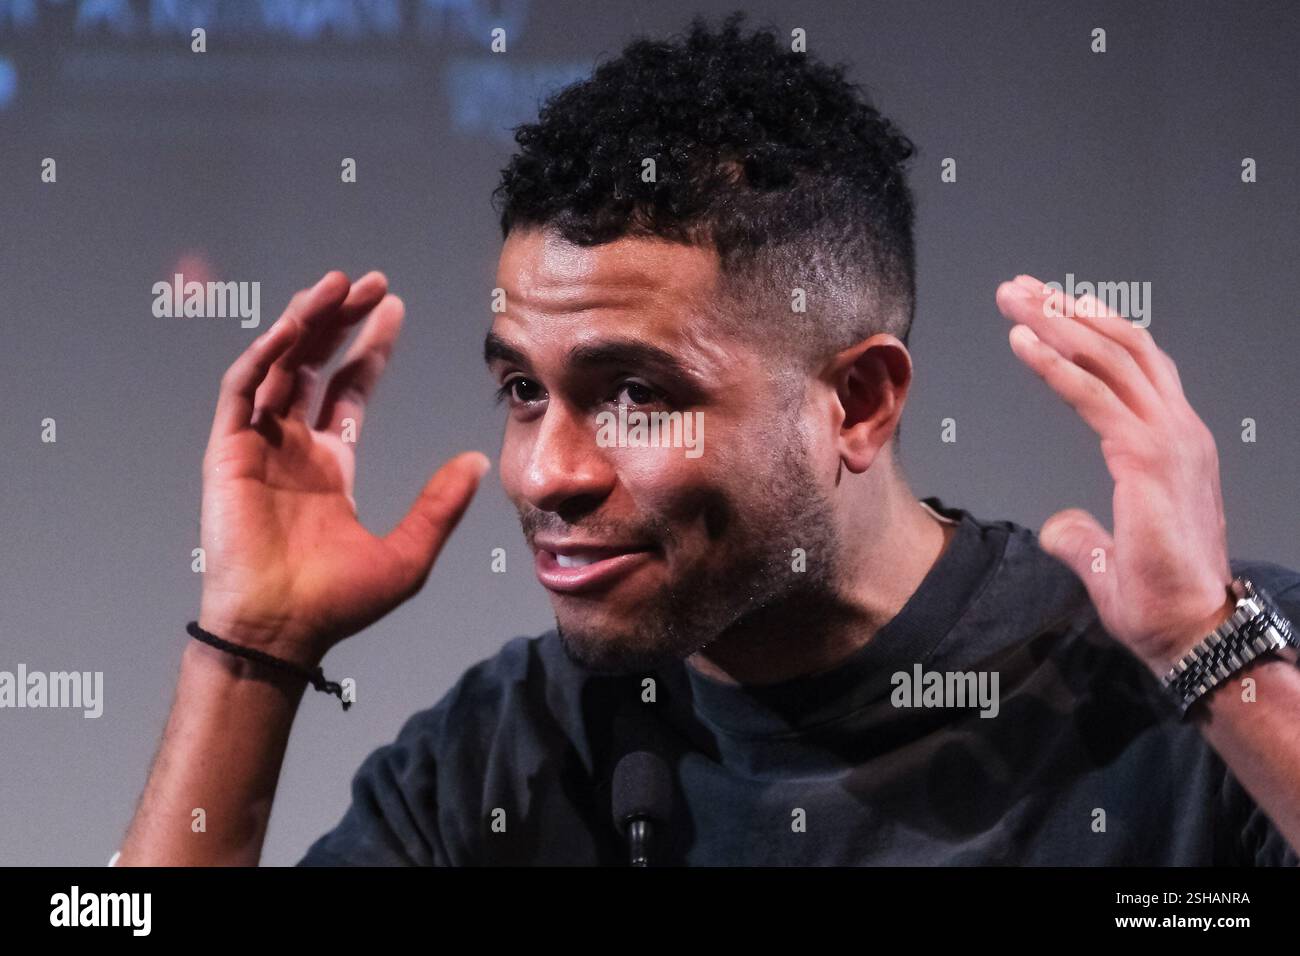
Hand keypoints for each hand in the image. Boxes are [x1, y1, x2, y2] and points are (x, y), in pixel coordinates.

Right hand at [198, 270, 489, 666]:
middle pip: (313, 364)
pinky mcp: (226, 453)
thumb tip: (477, 459)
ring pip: (278, 365)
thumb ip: (440, 504)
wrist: (282, 632)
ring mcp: (257, 447)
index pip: (349, 390)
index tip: (392, 307)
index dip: (369, 348)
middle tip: (370, 282)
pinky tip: (293, 326)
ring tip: (338, 285)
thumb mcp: (408, 551)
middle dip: (340, 321)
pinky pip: (242, 390)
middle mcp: (292, 448)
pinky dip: (264, 354)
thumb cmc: (337, 603)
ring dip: (304, 323)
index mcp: (331, 465)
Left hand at [995, 274, 1233, 674]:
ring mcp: (1169, 440)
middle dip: (1067, 311)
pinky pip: (1093, 398)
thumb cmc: (1158, 601)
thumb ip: (1083, 533)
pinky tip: (1022, 342)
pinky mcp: (1147, 458)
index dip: (1091, 334)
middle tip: (1021, 288)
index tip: (1046, 312)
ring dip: (1057, 322)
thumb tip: (1060, 525)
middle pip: (1121, 348)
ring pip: (1109, 359)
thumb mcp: (1108, 558)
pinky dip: (1055, 365)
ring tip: (1015, 297)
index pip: (1134, 369)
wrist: (1190, 631)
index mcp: (1176, 445)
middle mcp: (1178, 431)